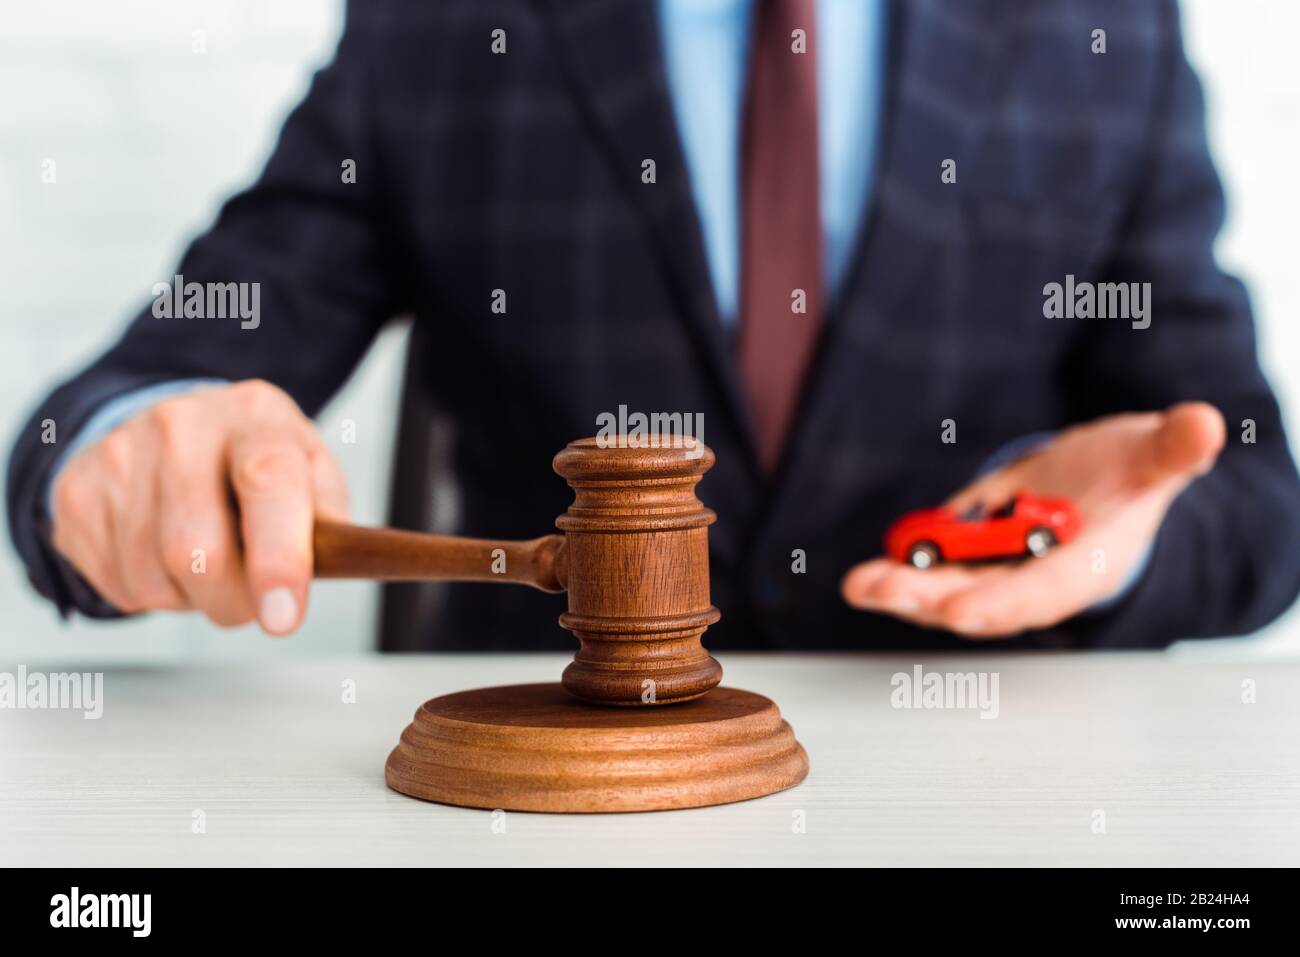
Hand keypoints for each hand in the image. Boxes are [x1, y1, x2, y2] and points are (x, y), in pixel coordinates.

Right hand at [50, 379, 347, 634]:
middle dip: (233, 601)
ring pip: (154, 579)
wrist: (174, 430)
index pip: (268, 482)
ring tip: (208, 562)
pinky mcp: (77, 493)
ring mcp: (120, 455)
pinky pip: (116, 584)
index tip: (282, 618)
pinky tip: (164, 557)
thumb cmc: (257, 465)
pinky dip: (151, 594)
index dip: (277, 558)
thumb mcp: (312, 474)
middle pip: (198, 549)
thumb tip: (324, 570)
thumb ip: (328, 523)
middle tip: (253, 601)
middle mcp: (182, 424)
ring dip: (191, 600)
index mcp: (257, 417)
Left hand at [840, 402, 1225, 637]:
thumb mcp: (1149, 455)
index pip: (1041, 592)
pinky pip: (927, 570)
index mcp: (1082, 566)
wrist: (1098, 483)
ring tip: (860, 587)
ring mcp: (993, 571)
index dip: (1004, 602)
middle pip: (979, 600)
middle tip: (883, 592)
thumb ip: (1170, 448)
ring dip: (901, 592)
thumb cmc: (1125, 475)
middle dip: (931, 601)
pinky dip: (896, 573)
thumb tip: (1203, 425)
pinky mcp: (964, 557)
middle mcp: (1032, 578)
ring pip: (944, 591)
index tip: (961, 609)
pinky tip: (861, 577)